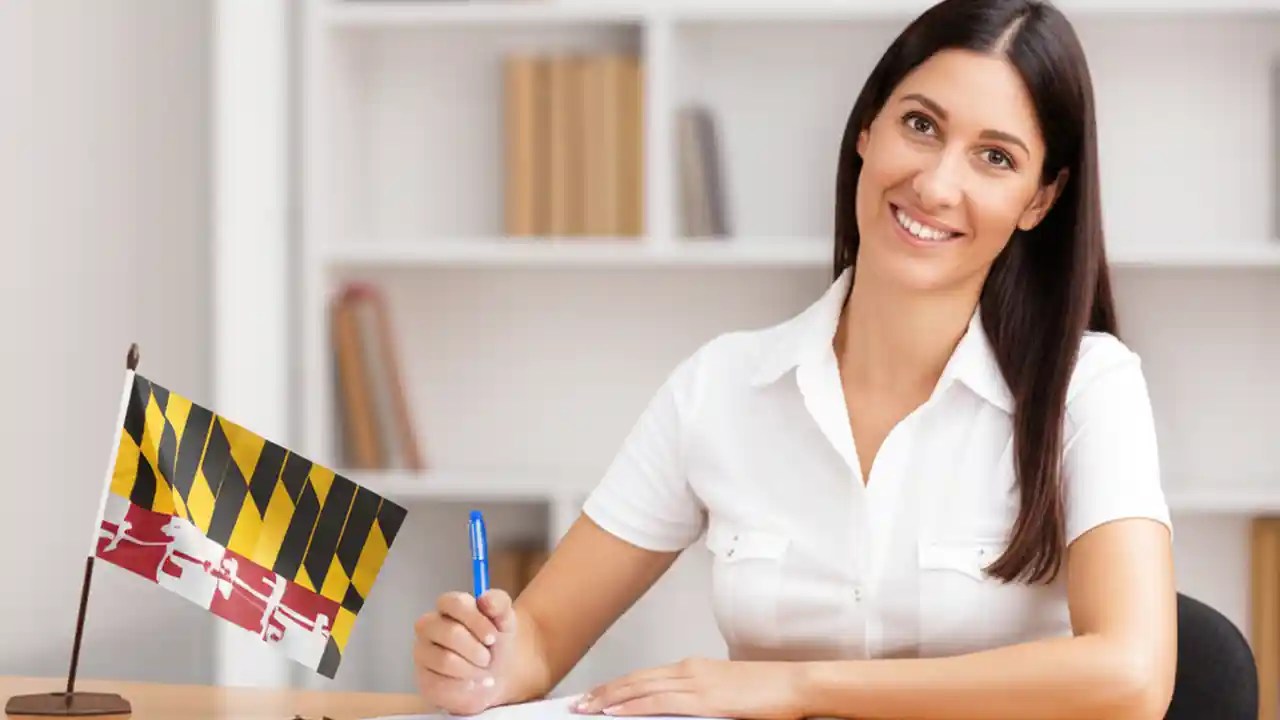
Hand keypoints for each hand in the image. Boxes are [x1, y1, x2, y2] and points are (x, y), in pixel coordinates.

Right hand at [413, 589, 518, 715]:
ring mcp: (422, 652)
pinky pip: (441, 684)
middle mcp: (428, 626)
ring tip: (485, 672)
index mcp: (447, 605)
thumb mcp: (505, 619)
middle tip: (489, 658)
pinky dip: (465, 687)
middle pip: (450, 633)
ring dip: (473, 669)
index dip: (476, 621)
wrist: (498, 672)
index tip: (493, 637)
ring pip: (446, 661)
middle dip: (477, 649)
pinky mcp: (423, 679)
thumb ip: (498, 603)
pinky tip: (475, 684)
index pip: (454, 603)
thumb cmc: (496, 640)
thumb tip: (484, 599)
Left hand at [571, 657, 803, 719]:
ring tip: (586, 707)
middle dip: (604, 691)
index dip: (618, 686)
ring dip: (610, 698)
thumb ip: (699, 699)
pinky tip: (616, 711)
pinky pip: (659, 702)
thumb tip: (677, 712)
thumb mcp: (725, 693)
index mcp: (694, 668)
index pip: (645, 677)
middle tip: (579, 702)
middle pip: (636, 680)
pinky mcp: (704, 699)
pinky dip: (633, 705)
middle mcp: (689, 670)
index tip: (597, 695)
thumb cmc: (767, 692)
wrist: (794, 685)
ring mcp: (695, 682)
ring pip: (640, 688)